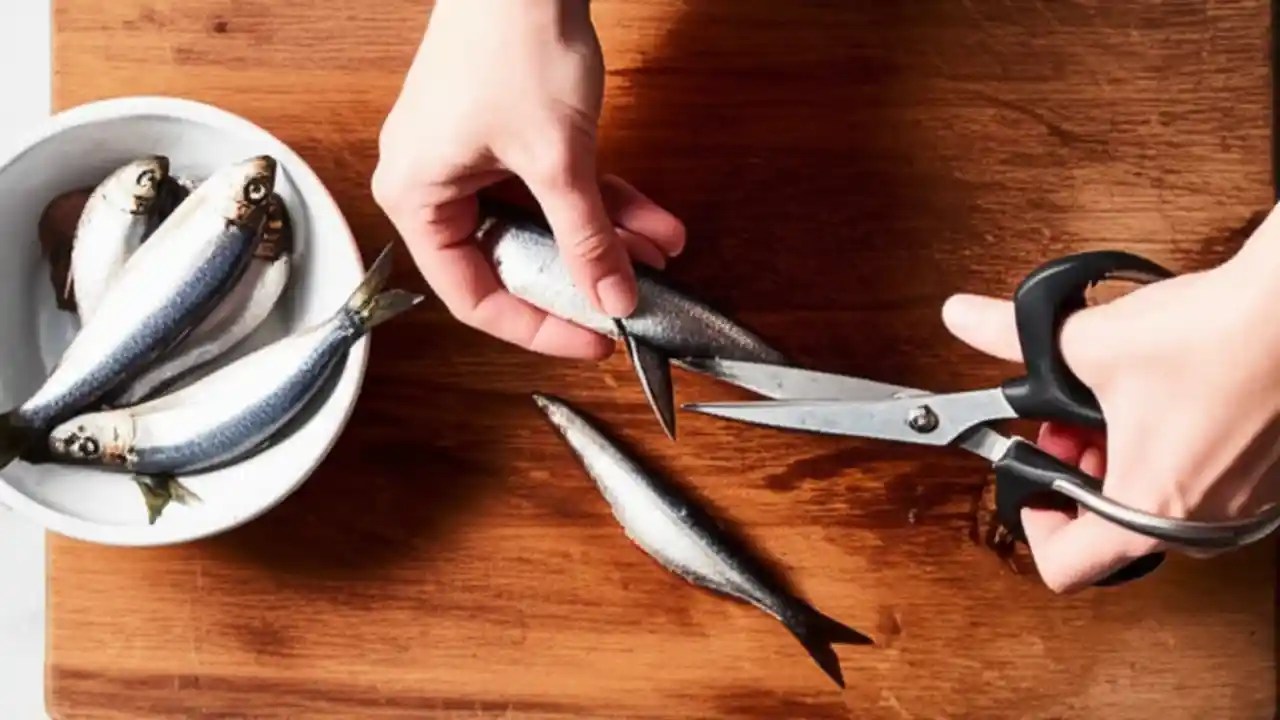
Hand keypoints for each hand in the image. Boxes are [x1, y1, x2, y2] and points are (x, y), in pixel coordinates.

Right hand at [372, 0, 685, 358]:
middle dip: (582, 277)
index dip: (537, 327)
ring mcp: (471, 154)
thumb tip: (614, 300)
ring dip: (604, 240)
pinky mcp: (506, 130)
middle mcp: (435, 181)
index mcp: (417, 196)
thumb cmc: (512, 44)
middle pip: (513, 260)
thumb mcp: (557, 160)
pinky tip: (653, 221)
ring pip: (542, 223)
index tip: (592, 342)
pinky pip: (553, 185)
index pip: (474, 295)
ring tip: (659, 256)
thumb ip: (586, 239)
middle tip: (630, 303)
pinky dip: (601, 201)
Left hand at [942, 212, 1279, 592]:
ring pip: (1151, 507)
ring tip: (1110, 403)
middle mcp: (1199, 527)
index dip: (1031, 518)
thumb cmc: (1213, 337)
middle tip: (1066, 422)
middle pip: (1105, 532)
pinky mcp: (1265, 479)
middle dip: (1072, 474)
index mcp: (1147, 514)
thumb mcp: (1087, 343)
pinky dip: (1165, 453)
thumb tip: (965, 318)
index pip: (1063, 567)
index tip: (1032, 474)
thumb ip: (1010, 338)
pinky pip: (1197, 486)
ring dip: (1117, 460)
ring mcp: (1239, 507)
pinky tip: (1158, 399)